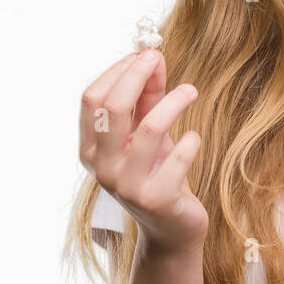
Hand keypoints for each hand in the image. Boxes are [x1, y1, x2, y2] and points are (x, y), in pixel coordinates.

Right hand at [78, 49, 208, 255]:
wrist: (172, 228)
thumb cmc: (158, 171)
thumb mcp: (148, 132)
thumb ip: (148, 97)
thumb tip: (152, 55)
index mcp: (90, 148)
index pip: (92, 99)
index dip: (118, 72)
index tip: (143, 55)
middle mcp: (101, 167)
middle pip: (112, 108)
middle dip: (136, 75)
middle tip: (158, 57)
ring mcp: (127, 185)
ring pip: (150, 128)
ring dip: (174, 101)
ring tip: (191, 90)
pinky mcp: (157, 199)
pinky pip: (178, 157)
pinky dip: (190, 140)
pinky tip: (193, 138)